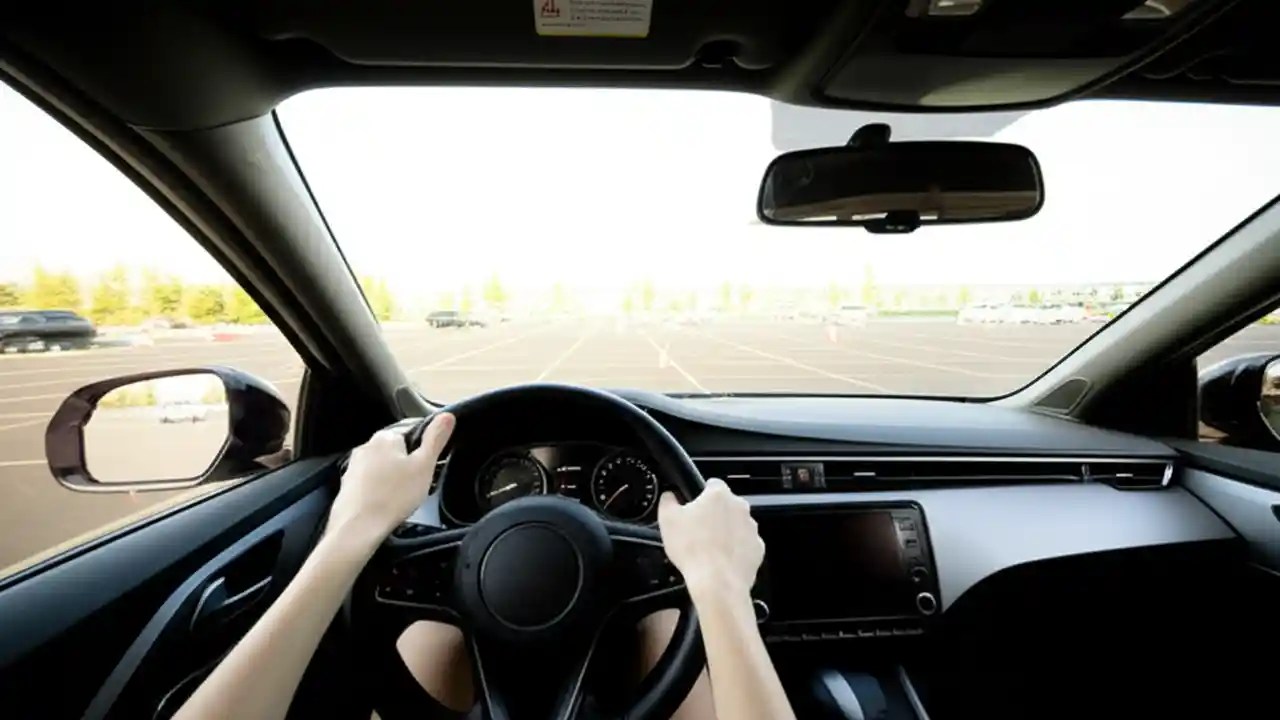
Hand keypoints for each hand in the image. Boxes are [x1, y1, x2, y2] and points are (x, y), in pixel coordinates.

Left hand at [327, 413, 455, 543]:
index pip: (411, 430)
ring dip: (392, 477)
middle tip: (419, 483)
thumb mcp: (424, 466)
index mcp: (386, 437)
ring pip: (381, 466)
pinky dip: (379, 490)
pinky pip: (369, 482)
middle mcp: (366, 446)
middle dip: (407, 463)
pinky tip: (385, 504)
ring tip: (402, 497)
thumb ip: (435, 439)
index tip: (429, 465)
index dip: (424, 447)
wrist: (357, 527)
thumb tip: (447, 415)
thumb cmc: (394, 496)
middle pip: (395, 450)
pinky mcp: (346, 485)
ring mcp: (353, 466)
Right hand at [658, 478, 763, 600]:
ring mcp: (752, 528)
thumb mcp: (667, 520)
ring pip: (736, 525)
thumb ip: (668, 501)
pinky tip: (721, 560)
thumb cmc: (693, 550)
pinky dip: (735, 550)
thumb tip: (670, 496)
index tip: (692, 508)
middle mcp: (740, 507)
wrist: (717, 582)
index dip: (700, 495)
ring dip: (725, 532)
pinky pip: (745, 544)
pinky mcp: (758, 548)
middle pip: (725, 505)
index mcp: (719, 495)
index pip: (711, 484)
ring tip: (708, 549)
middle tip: (697, 531)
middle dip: (713, 515)